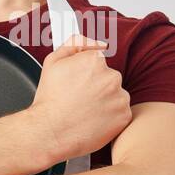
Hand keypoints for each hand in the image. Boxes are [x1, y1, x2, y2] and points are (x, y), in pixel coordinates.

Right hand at [29, 33, 130, 161]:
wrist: (50, 131)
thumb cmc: (50, 100)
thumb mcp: (53, 62)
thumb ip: (75, 44)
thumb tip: (95, 42)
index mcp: (95, 61)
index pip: (97, 62)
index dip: (85, 74)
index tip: (78, 84)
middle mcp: (111, 76)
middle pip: (108, 78)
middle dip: (96, 87)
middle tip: (79, 99)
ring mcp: (120, 97)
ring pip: (115, 95)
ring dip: (105, 101)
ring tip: (85, 111)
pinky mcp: (124, 116)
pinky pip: (121, 112)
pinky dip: (111, 117)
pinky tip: (93, 120)